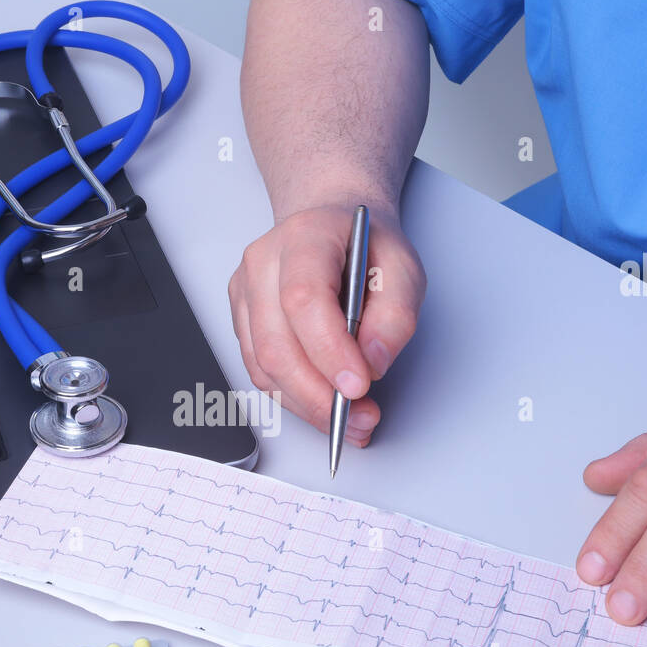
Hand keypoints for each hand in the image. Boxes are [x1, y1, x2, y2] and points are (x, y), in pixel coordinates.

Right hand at [227, 204, 425, 444]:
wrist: (332, 227)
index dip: (329, 350)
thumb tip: (372, 363)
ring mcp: (246, 293)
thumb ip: (396, 315)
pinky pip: (261, 373)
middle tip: (360, 416)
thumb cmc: (366, 245)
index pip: (304, 299)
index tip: (358, 385)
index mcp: (305, 237)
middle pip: (276, 343)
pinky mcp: (242, 321)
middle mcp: (264, 263)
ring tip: (352, 420)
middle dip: (318, 393)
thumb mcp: (404, 268)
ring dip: (308, 404)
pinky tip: (325, 406)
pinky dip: (295, 399)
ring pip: (264, 367)